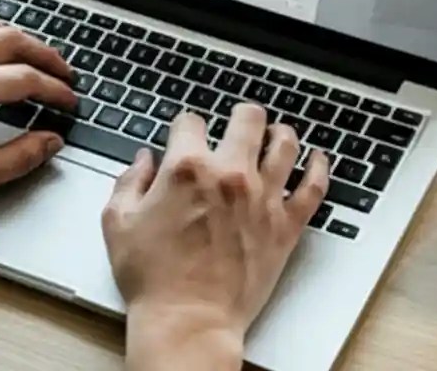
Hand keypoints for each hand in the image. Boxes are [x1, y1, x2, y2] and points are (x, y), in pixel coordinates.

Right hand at [102, 104, 328, 368]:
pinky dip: (318, 167)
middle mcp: (229, 175)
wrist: (188, 320)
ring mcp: (263, 198)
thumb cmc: (153, 278)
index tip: (186, 134)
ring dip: (279, 133)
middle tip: (239, 121)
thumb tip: (142, 161)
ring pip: (284, 144)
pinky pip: (313, 186)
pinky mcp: (285, 225)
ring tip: (275, 133)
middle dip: (240, 115)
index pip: (191, 121)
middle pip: (247, 119)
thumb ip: (129, 182)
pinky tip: (316, 158)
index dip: (185, 126)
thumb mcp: (118, 223)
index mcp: (187, 169)